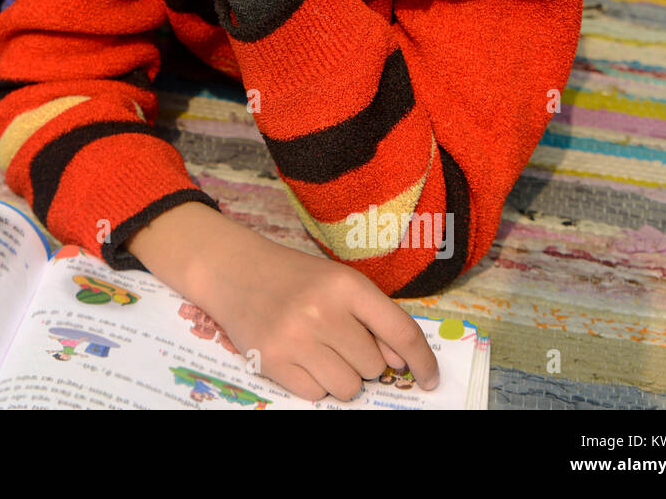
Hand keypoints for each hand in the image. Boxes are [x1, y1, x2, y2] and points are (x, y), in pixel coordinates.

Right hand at [129, 203, 437, 400]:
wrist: (235, 270)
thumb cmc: (295, 279)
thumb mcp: (339, 283)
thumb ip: (374, 319)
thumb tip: (402, 364)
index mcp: (346, 285)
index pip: (401, 332)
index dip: (422, 361)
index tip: (430, 379)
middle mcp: (322, 311)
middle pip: (374, 367)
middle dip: (363, 360)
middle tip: (338, 339)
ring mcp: (295, 338)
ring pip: (348, 388)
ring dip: (340, 376)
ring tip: (318, 350)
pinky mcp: (272, 361)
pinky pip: (315, 395)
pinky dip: (312, 383)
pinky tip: (297, 357)